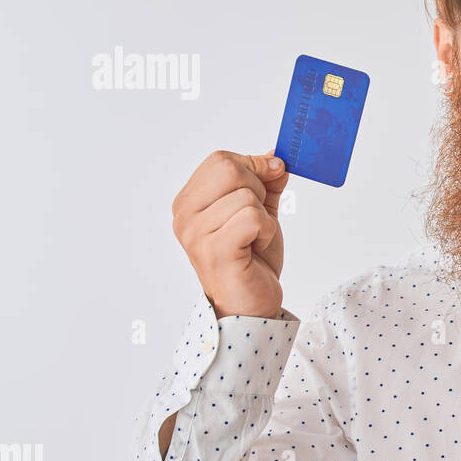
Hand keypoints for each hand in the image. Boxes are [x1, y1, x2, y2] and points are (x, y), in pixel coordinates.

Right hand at [171, 149, 289, 318]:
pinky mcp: (214, 250)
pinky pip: (253, 218)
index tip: (270, 178)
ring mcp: (195, 234)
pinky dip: (267, 231)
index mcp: (189, 202)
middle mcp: (184, 216)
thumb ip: (266, 183)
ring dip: (264, 218)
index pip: (221, 159)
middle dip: (259, 189)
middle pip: (230, 169)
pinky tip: (256, 248)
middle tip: (257, 219)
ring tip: (254, 240)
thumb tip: (276, 156)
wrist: (250, 305)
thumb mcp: (261, 212)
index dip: (253, 164)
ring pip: (246, 196)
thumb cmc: (252, 260)